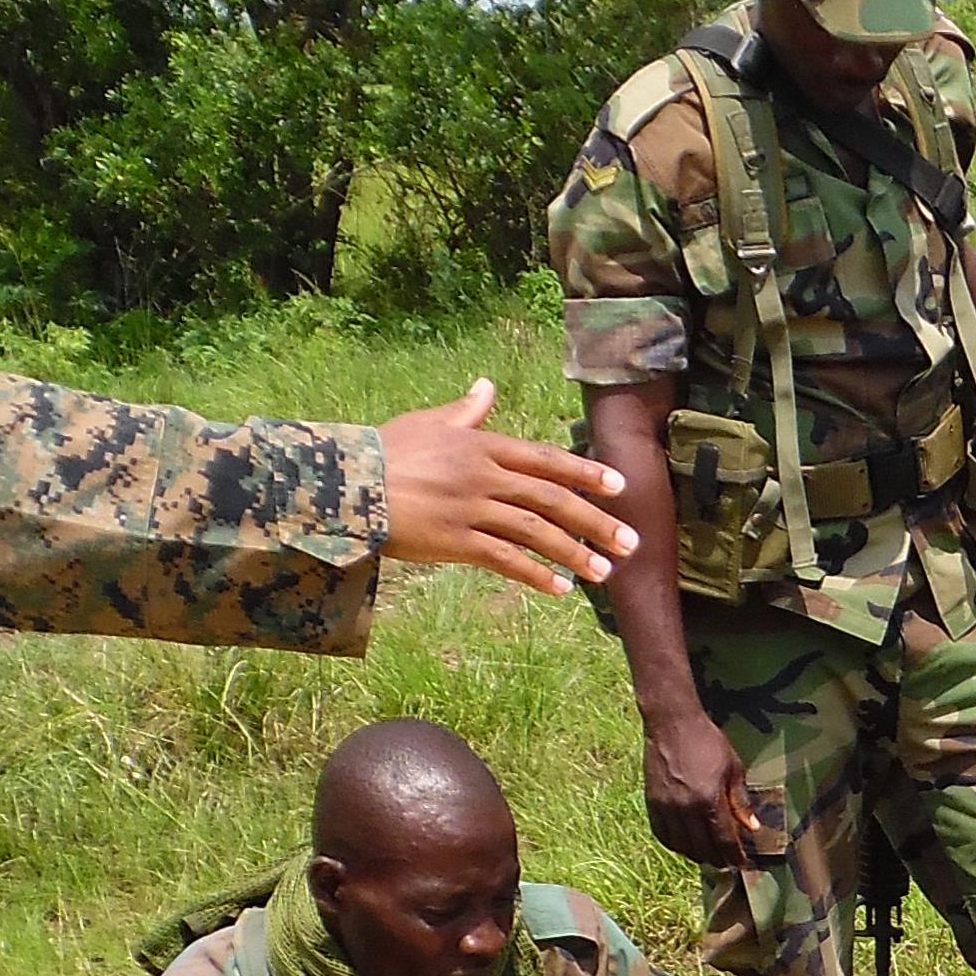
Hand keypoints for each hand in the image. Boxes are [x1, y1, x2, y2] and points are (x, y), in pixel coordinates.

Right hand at [378, 378, 635, 593]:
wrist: (345, 484)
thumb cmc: (385, 451)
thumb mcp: (428, 422)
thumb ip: (465, 410)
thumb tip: (486, 385)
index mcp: (482, 445)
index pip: (546, 460)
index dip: (585, 474)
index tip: (620, 487)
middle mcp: (485, 476)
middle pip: (552, 499)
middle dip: (596, 521)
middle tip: (630, 542)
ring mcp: (472, 509)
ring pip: (536, 533)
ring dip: (574, 553)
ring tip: (604, 572)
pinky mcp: (455, 541)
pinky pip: (505, 560)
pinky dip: (535, 575)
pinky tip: (560, 589)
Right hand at [640, 710, 755, 867]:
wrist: (672, 724)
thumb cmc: (708, 742)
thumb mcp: (733, 768)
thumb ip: (740, 801)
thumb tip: (752, 827)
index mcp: (708, 799)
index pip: (723, 839)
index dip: (734, 856)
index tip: (742, 864)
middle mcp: (685, 809)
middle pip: (702, 848)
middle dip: (717, 859)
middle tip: (727, 862)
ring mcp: (665, 807)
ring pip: (681, 846)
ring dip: (696, 855)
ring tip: (708, 855)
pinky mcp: (651, 803)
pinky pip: (662, 834)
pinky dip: (675, 844)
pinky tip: (685, 844)